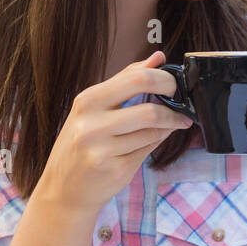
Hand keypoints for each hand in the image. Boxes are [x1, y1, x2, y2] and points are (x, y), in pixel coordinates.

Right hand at [33, 50, 194, 215]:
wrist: (63, 189)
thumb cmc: (82, 142)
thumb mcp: (95, 107)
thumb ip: (127, 80)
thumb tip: (158, 57)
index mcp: (88, 101)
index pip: (137, 79)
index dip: (165, 80)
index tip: (176, 84)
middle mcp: (91, 126)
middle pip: (150, 110)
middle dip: (174, 108)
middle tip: (183, 108)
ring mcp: (103, 151)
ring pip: (154, 132)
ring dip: (167, 127)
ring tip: (167, 126)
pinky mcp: (116, 171)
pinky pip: (149, 149)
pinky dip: (156, 142)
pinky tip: (147, 142)